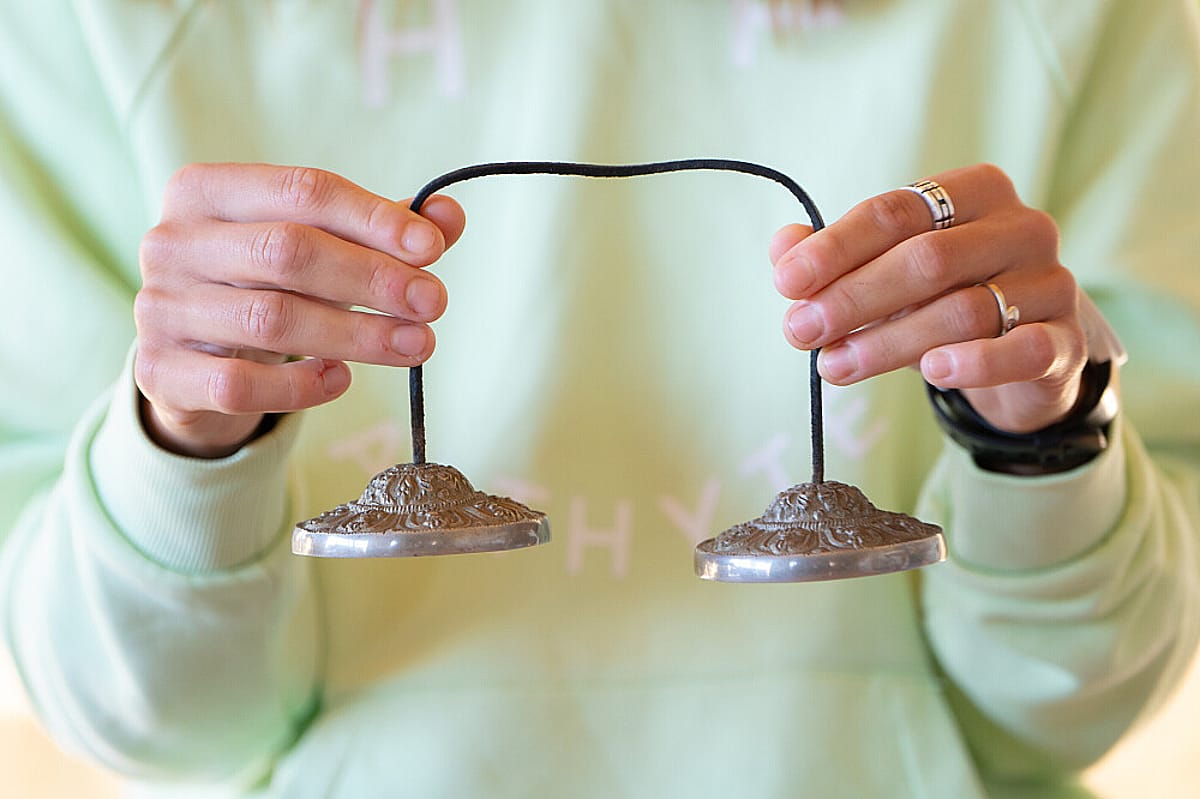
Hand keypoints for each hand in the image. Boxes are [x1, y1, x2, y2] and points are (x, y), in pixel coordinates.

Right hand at [134, 163, 464, 457]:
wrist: (192, 360)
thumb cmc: (265, 287)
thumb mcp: (318, 250)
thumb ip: (381, 231)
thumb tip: (449, 217)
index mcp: (207, 191)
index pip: (302, 190)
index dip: (373, 218)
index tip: (432, 248)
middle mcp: (172, 242)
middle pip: (287, 252)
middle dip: (372, 277)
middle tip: (434, 303)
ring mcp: (159, 308)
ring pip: (270, 319)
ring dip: (356, 334)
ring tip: (415, 344)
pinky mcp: (161, 372)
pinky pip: (239, 384)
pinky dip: (299, 385)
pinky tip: (341, 379)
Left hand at [770, 163, 1086, 433]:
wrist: (1018, 360)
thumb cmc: (941, 303)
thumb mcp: (883, 276)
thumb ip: (835, 259)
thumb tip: (783, 247)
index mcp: (974, 193)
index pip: (896, 212)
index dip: (836, 248)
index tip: (786, 283)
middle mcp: (1022, 227)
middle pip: (928, 259)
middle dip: (854, 297)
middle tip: (800, 332)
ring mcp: (1051, 282)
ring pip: (964, 311)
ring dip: (888, 343)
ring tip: (834, 367)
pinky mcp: (1066, 341)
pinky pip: (1022, 350)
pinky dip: (974, 363)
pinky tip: (932, 372)